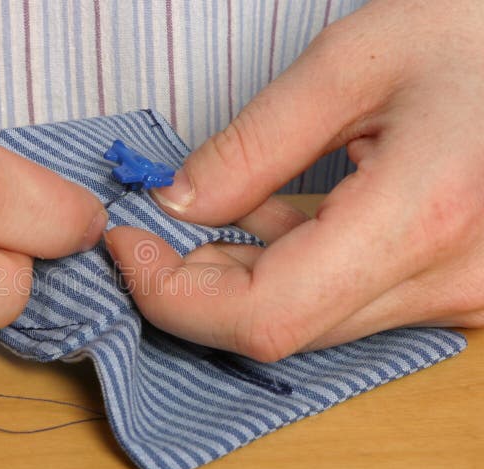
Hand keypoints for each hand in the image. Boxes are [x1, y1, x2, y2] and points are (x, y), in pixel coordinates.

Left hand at [105, 0, 483, 360]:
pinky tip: (281, 216)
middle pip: (280, 328)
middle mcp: (449, 281)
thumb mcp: (354, 62)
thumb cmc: (479, 30)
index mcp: (422, 216)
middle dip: (198, 286)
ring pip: (310, 321)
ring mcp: (461, 296)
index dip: (176, 297)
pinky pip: (348, 303)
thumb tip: (179, 204)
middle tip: (159, 227)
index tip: (130, 246)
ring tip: (224, 208)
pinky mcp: (457, 290)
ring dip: (243, 276)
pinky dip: (293, 271)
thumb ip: (253, 144)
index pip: (264, 317)